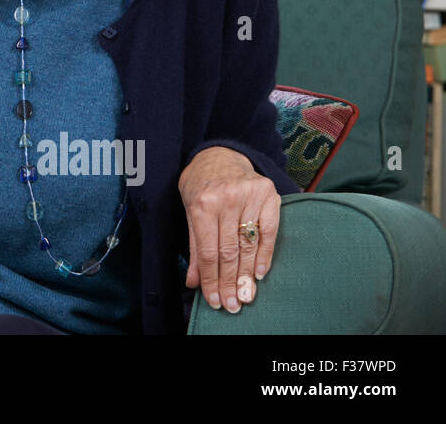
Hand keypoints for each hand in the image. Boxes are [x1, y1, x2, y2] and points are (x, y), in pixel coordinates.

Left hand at [177, 146, 281, 313]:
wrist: (218, 153)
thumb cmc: (199, 184)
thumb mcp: (189, 211)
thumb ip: (194, 247)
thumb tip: (193, 282)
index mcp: (202, 204)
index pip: (209, 251)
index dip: (212, 279)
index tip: (215, 300)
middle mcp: (227, 199)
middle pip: (230, 251)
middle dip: (230, 282)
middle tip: (233, 305)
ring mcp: (250, 195)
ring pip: (250, 244)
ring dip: (248, 275)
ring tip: (246, 295)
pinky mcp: (269, 194)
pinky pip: (269, 231)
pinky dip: (265, 255)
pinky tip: (260, 273)